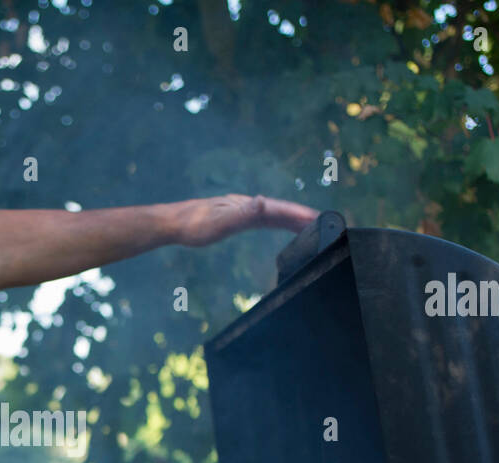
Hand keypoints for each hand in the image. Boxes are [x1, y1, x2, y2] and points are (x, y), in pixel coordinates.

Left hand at [175, 194, 319, 246]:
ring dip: (292, 218)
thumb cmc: (194, 225)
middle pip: (281, 210)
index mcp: (247, 206)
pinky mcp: (236, 216)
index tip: (318, 218)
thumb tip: (263, 202)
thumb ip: (243, 213)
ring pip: (274, 214)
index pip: (279, 210)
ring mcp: (242, 209)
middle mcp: (247, 205)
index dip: (299, 215)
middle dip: (302, 215)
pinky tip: (279, 224)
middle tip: (325, 222)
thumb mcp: (220, 222)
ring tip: (310, 224)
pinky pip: (263, 219)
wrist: (173, 223)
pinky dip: (277, 221)